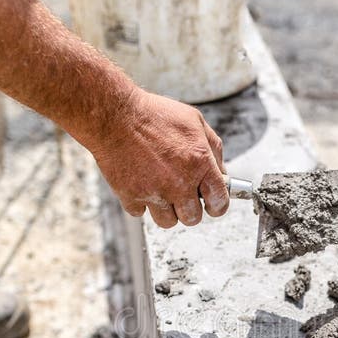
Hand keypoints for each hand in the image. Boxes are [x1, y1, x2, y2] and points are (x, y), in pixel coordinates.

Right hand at [92, 87, 227, 227]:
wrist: (114, 115)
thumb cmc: (154, 115)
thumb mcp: (194, 121)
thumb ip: (213, 149)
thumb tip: (222, 173)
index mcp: (200, 163)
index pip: (219, 203)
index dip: (217, 205)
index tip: (211, 204)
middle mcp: (179, 182)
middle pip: (193, 218)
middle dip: (190, 208)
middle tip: (182, 193)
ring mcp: (154, 192)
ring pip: (168, 222)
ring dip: (166, 209)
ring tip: (160, 188)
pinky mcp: (131, 196)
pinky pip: (141, 214)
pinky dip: (141, 202)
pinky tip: (141, 183)